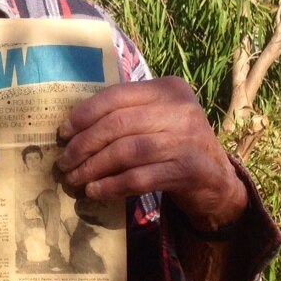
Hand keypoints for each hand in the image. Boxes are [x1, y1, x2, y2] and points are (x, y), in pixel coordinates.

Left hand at [56, 78, 246, 233]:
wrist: (217, 179)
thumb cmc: (174, 145)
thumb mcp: (156, 120)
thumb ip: (126, 115)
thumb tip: (71, 129)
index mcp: (168, 88)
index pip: (116, 96)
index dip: (84, 115)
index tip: (63, 134)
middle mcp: (180, 109)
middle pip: (117, 124)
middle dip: (84, 145)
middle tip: (64, 162)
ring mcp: (187, 139)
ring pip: (126, 152)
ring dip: (93, 167)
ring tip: (75, 179)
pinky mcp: (189, 170)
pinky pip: (139, 178)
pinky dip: (112, 185)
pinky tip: (96, 192)